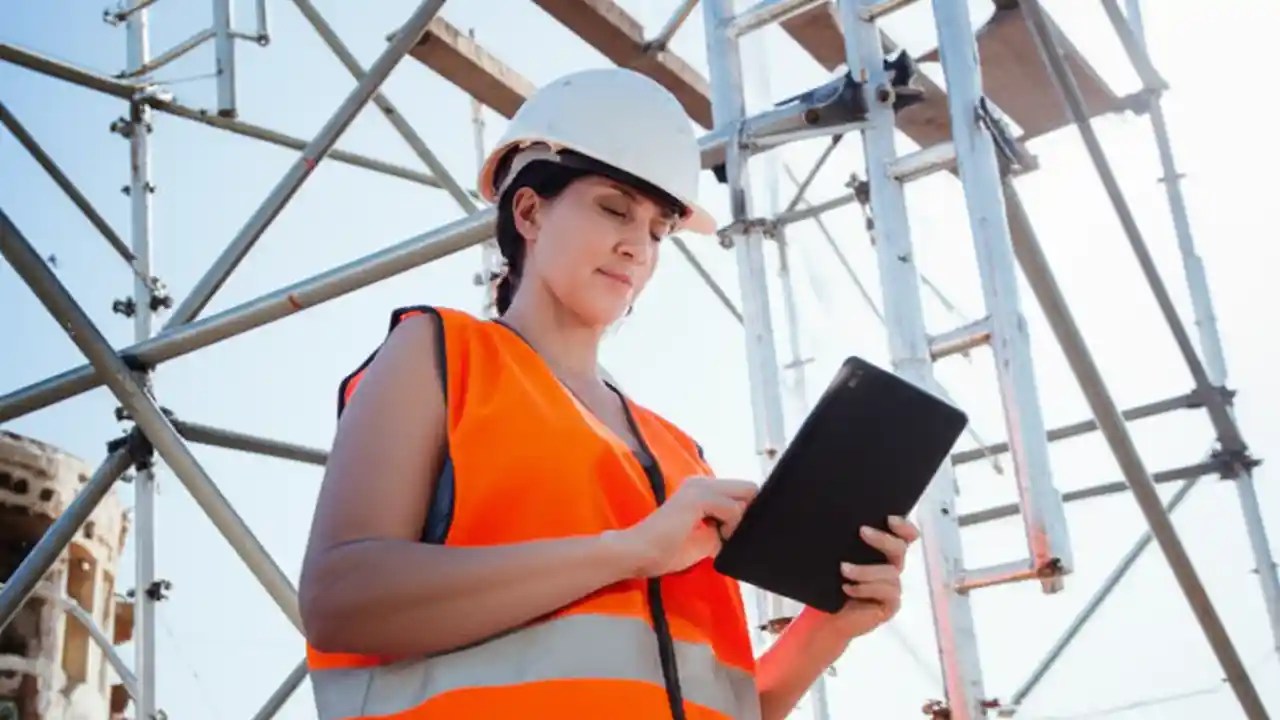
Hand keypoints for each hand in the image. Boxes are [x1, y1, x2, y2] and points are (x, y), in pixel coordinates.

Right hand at [610, 476, 757, 577]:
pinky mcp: (698, 497)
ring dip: (739, 520)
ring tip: (719, 536)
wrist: (639, 553)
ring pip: (747, 494)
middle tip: (727, 534)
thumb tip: (747, 529)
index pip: (742, 491)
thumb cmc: (667, 550)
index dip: (745, 512)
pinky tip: (715, 537)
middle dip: (747, 513)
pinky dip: (731, 526)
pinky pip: (734, 508)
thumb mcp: (707, 538)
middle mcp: (702, 481)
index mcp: (702, 488)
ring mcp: (700, 486)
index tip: (730, 534)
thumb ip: (726, 527)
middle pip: (750, 488)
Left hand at [810, 515, 919, 638]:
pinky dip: (865, 588)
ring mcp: (893, 587)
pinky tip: (847, 589)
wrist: (830, 617)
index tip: (889, 518)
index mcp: (885, 553)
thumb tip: (838, 520)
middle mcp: (892, 567)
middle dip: (883, 539)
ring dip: (865, 570)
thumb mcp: (841, 558)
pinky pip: (886, 593)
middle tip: (862, 531)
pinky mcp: (890, 605)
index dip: (904, 526)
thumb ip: (847, 542)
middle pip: (900, 549)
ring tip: (843, 569)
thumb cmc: (835, 583)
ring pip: (890, 573)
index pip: (906, 536)